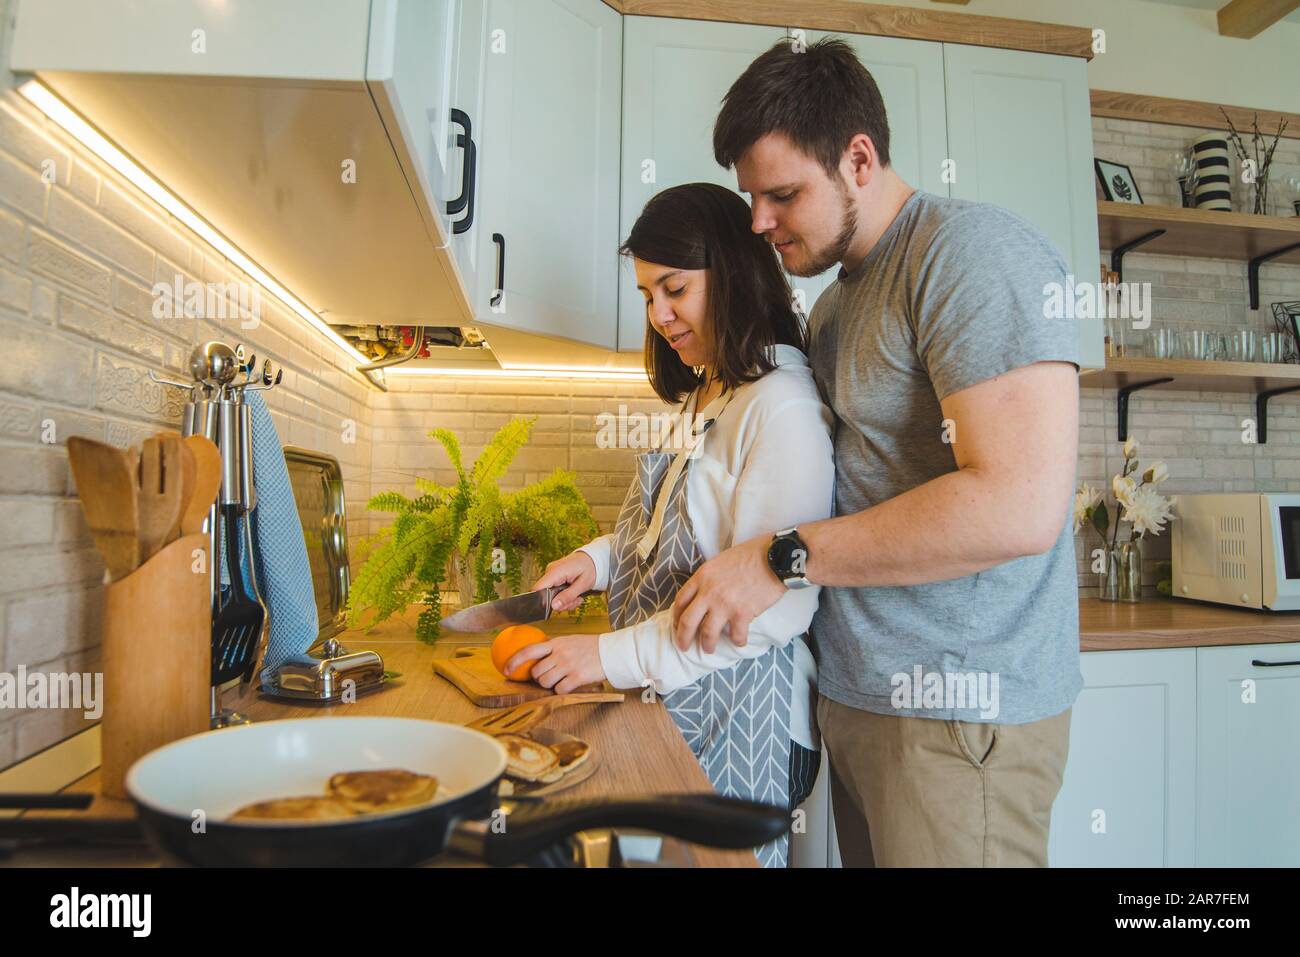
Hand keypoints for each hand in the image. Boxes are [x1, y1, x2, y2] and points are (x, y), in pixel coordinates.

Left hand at [503, 634, 604, 693]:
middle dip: (539, 678)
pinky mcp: (577, 677)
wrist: (611, 652)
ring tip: (561, 680)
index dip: (514, 661)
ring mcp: (568, 665)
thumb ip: (554, 648)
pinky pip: (560, 690)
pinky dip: (562, 690)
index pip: (529, 651)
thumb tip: (537, 656)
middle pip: (536, 672)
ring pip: (545, 683)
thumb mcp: (570, 641)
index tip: (505, 669)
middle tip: (549, 676)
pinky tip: (570, 684)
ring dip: (550, 685)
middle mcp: (560, 653)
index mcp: (556, 643)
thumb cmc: (591, 647)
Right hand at [532, 550, 596, 611]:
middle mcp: (550, 572)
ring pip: (552, 597)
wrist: (594, 558)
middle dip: (562, 603)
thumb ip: (568, 596)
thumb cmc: (590, 568)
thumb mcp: (583, 585)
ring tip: (578, 596)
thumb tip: (553, 606)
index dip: (542, 601)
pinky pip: (555, 592)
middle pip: (546, 596)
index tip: (557, 606)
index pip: (537, 589)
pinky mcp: (555, 578)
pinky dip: (565, 596)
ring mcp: (552, 574)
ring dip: (566, 601)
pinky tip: (575, 594)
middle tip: (576, 600)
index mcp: (555, 571)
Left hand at [671, 535, 784, 652]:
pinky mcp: (742, 613)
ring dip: (707, 645)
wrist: (775, 558)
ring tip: (709, 649)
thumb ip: (711, 577)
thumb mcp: (721, 561)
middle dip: (683, 638)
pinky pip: (735, 636)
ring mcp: (725, 604)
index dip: (676, 616)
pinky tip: (739, 641)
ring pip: (707, 633)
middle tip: (684, 646)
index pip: (680, 600)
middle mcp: (709, 592)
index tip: (678, 624)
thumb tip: (706, 592)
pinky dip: (737, 641)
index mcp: (702, 576)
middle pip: (687, 621)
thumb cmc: (752, 555)